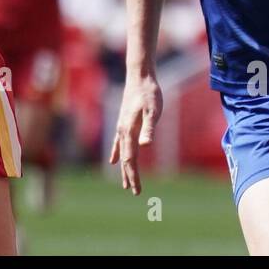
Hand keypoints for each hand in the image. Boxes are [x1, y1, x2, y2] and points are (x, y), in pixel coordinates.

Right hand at [108, 71, 161, 194]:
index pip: (130, 159)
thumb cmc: (149, 93)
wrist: (139, 77)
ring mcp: (122, 127)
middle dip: (130, 176)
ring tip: (125, 183)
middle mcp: (123, 131)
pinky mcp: (124, 122)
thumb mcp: (153, 110)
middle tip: (135, 192)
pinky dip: (117, 154)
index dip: (133, 176)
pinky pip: (119, 143)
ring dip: (124, 169)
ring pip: (122, 153)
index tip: (137, 190)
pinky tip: (114, 161)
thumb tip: (145, 145)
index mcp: (129, 131)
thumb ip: (149, 128)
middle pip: (125, 159)